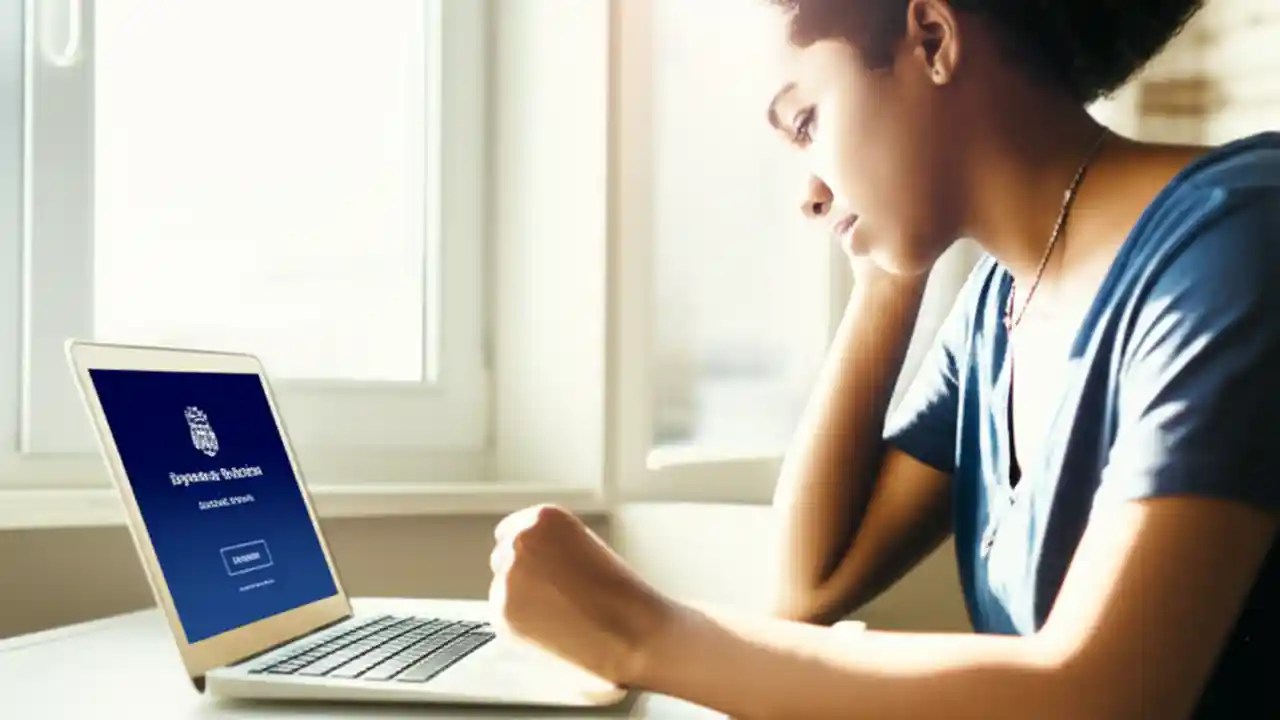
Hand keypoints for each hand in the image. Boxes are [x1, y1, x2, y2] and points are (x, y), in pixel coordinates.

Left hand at [489, 505, 674, 684]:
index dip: (528, 554)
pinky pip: (504, 617)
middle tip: (554, 596)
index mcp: (543, 518)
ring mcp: (507, 576)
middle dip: (521, 576)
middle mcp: (520, 540)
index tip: (538, 569)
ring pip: (503, 589)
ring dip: (521, 601)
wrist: (629, 630)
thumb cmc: (617, 593)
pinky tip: (554, 628)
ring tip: (563, 614)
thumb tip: (523, 561)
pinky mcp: (501, 612)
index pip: (511, 530)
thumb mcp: (583, 547)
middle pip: (503, 557)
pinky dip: (521, 625)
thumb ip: (549, 546)